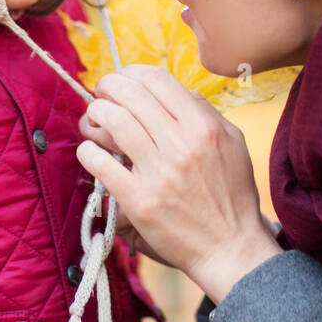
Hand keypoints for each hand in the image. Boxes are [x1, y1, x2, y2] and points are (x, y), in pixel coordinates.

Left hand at [75, 65, 281, 304]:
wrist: (230, 248)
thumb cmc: (232, 194)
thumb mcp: (233, 142)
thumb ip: (204, 111)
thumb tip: (172, 90)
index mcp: (203, 127)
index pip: (157, 80)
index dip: (132, 72)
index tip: (123, 79)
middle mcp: (181, 145)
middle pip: (130, 95)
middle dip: (107, 87)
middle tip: (100, 93)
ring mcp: (159, 174)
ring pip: (114, 122)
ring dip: (95, 113)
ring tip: (92, 118)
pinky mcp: (139, 202)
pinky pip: (102, 165)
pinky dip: (88, 151)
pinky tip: (89, 150)